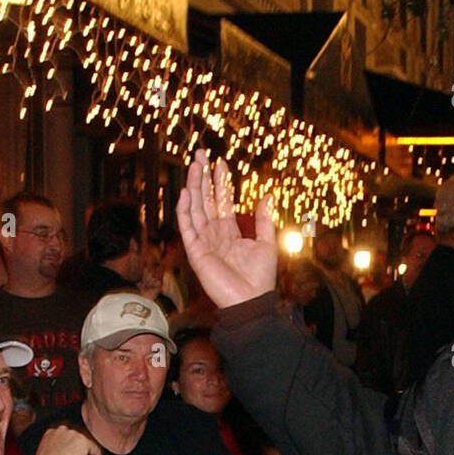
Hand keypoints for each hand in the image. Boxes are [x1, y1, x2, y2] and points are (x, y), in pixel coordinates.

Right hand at [176, 150, 276, 308]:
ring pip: (195, 209)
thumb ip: (264, 219)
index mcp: (230, 232)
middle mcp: (214, 235)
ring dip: (194, 187)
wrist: (250, 300)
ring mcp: (204, 242)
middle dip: (202, 177)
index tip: (220, 162)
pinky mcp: (196, 252)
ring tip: (194, 165)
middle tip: (200, 154)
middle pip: (205, 200)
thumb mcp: (267, 243)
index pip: (221, 201)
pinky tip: (186, 192)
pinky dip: (185, 210)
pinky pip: (188, 228)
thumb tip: (267, 196)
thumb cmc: (260, 277)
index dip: (220, 182)